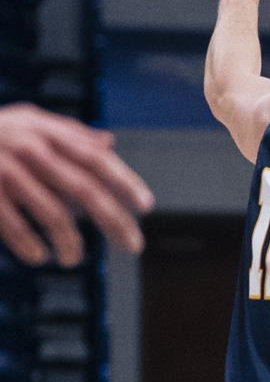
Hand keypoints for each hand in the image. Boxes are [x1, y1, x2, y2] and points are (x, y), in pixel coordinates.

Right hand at [0, 103, 153, 264]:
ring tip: (73, 259)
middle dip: (115, 221)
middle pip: (85, 190)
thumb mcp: (24, 122)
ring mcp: (4, 170)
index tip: (145, 207)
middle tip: (133, 246)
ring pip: (54, 215)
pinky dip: (31, 246)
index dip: (124, 182)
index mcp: (42, 130)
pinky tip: (39, 257)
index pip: (95, 158)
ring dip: (71, 243)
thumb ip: (65, 133)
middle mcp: (26, 147)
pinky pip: (15, 227)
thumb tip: (108, 143)